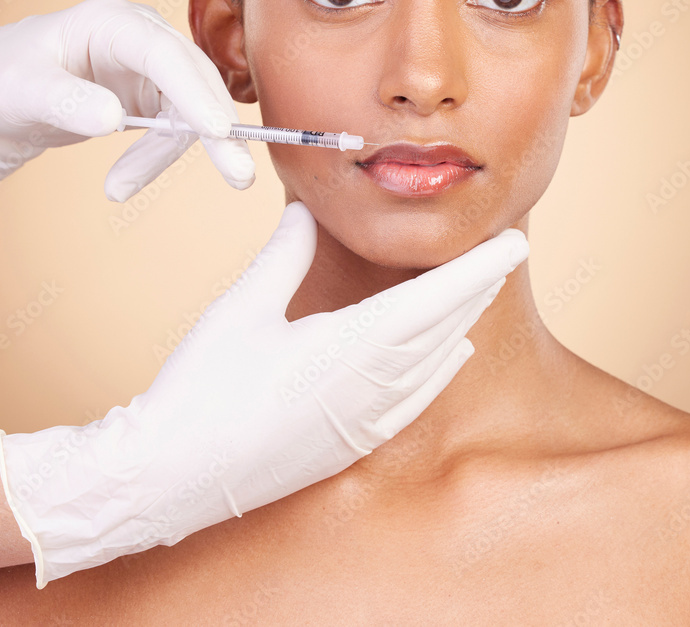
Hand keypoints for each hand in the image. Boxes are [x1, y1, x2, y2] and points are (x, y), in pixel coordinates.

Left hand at [0, 0, 254, 201]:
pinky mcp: (153, 97)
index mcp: (112, 22)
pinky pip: (174, 131)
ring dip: (166, 157)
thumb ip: (65, 100)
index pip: (166, 55)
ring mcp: (151, 68)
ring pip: (190, 113)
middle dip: (215, 130)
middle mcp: (141, 39)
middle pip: (195, 82)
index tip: (218, 131)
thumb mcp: (21, 90)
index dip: (197, 92)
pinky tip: (121, 182)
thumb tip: (112, 118)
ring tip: (118, 189)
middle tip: (238, 174)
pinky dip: (154, 160)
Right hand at [0, 201, 529, 586]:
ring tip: (483, 292)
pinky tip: (452, 355)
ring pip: (435, 363)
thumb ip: (282, 255)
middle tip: (507, 255)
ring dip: (462, 323)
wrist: (175, 477)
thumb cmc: (203, 390)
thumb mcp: (242, 310)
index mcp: (349, 346)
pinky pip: (417, 399)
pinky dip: (441, 369)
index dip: (477, 269)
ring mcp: (365, 420)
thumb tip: (303, 211)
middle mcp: (371, 385)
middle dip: (478, 288)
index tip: (514, 244)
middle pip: (444, 328)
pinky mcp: (353, 443)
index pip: (433, 299)